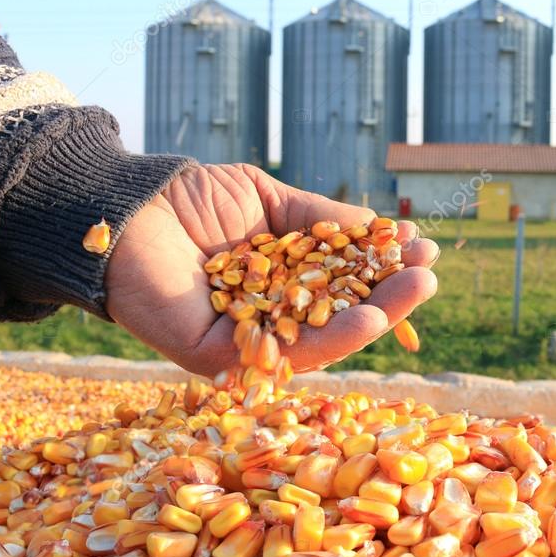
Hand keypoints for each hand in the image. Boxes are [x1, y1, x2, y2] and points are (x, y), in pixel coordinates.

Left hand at [105, 163, 438, 376]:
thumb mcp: (269, 200)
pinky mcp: (219, 357)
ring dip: (375, 318)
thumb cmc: (192, 199)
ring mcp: (245, 340)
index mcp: (279, 282)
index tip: (419, 247)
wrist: (126, 206)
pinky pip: (283, 353)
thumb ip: (319, 219)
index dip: (380, 268)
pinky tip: (370, 317)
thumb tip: (378, 229)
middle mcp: (267, 316)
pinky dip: (331, 339)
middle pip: (338, 316)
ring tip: (417, 291)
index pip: (340, 283)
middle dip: (388, 296)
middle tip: (429, 273)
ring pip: (321, 341)